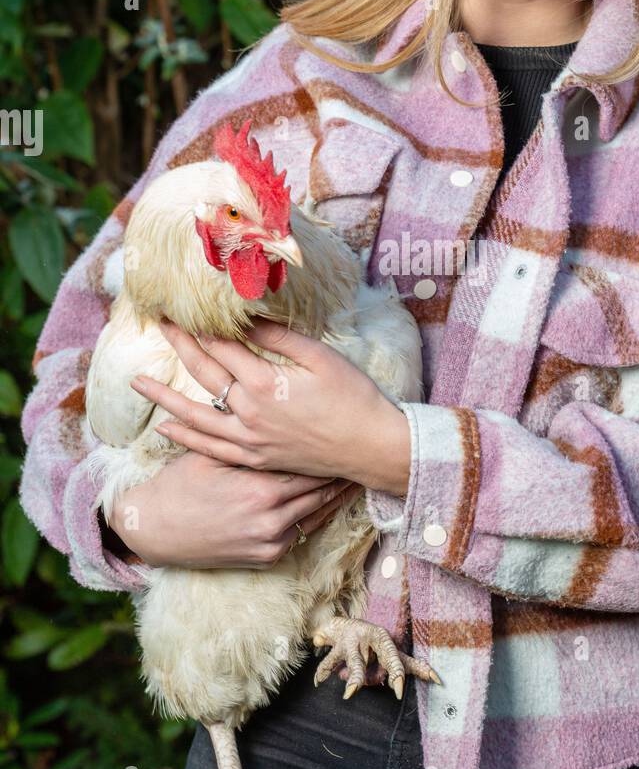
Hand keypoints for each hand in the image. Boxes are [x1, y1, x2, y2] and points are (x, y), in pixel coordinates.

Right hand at [106, 449, 363, 569]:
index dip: (328, 452)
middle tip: (358, 454)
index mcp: (261, 489)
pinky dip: (314, 516)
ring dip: (333, 495)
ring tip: (351, 476)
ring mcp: (270, 542)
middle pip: (319, 491)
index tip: (346, 436)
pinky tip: (327, 502)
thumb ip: (245, 436)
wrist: (154, 530)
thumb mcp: (211, 454)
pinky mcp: (266, 558)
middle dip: (338, 473)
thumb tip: (272, 407)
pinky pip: (301, 534)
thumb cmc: (180, 484)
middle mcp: (272, 519)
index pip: (309, 466)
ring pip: (316, 514)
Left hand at [127, 316, 410, 494]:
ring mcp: (251, 441)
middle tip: (157, 326)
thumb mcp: (320, 358)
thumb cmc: (354, 397)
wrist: (372, 447)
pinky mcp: (258, 459)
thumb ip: (279, 338)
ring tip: (136, 384)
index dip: (199, 327)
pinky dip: (187, 438)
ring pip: (196, 417)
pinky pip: (212, 449)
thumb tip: (246, 319)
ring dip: (164, 398)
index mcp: (265, 384)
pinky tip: (167, 428)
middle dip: (179, 347)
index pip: (222, 348)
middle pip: (204, 375)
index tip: (178, 309)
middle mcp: (250, 413)